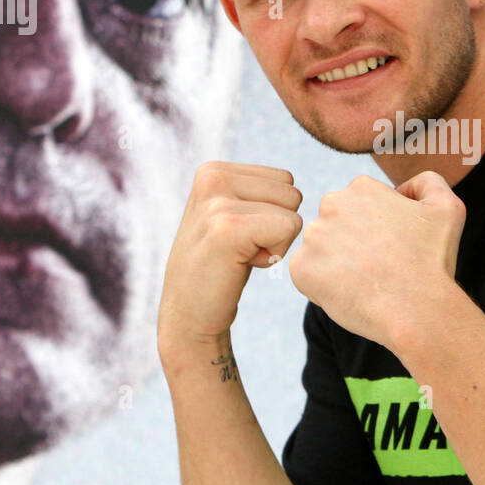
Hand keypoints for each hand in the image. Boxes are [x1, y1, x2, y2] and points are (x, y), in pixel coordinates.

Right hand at [157, 161, 302, 365]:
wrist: (190, 314)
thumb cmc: (219, 267)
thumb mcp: (229, 214)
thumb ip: (253, 191)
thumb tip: (294, 184)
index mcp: (213, 170)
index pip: (285, 180)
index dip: (273, 213)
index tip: (240, 235)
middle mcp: (212, 177)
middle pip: (291, 193)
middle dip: (277, 226)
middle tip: (240, 249)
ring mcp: (217, 202)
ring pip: (292, 211)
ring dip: (276, 241)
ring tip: (239, 255)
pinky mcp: (228, 228)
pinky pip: (288, 228)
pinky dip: (274, 254)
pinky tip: (242, 264)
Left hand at [288, 171, 465, 349]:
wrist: (416, 308)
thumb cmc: (433, 261)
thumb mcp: (448, 207)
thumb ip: (428, 182)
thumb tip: (404, 188)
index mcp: (361, 188)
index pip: (360, 206)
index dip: (378, 229)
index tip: (393, 248)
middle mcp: (332, 204)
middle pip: (337, 224)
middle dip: (352, 241)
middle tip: (378, 266)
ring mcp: (313, 237)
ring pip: (322, 249)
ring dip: (337, 263)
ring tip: (366, 282)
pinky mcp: (300, 268)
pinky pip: (308, 274)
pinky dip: (323, 285)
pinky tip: (350, 293)